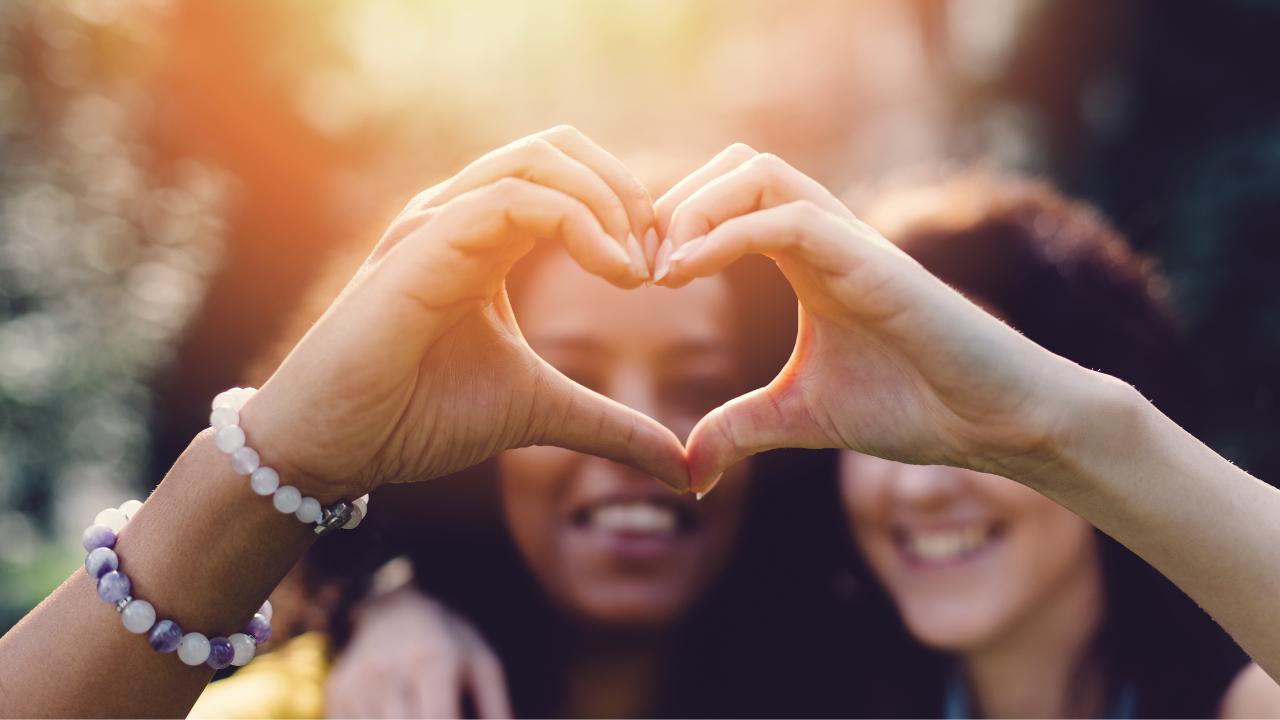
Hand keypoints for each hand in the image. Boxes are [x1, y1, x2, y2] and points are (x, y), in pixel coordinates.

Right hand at [243, 127, 688, 498]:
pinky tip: (612, 272)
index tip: (664, 273)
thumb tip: (682, 468)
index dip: (628, 211)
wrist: (335, 447)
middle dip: (626, 191)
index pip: (568, 178)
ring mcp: (438, 222)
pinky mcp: (424, 244)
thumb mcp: (541, 413)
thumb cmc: (418, 418)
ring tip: (637, 268)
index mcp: (487, 240)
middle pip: (559, 147)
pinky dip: (577, 222)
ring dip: (607, 201)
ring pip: (540, 158)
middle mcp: (462, 216)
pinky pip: (513, 198)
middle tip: (661, 256)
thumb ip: (610, 426)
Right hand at [326, 586, 510, 718]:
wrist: (395, 609)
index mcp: (431, 661)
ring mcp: (356, 684)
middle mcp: (387, 671)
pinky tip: (398, 714)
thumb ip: (496, 709)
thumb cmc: (449, 642)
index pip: (437, 719)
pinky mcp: (336, 693)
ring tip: (420, 715)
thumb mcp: (483, 664)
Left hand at [654, 145, 1108, 492]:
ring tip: (662, 268)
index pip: (727, 200)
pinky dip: (728, 233)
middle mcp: (825, 236)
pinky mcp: (873, 261)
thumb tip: (688, 472)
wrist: (994, 421)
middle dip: (674, 203)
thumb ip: (740, 428)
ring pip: (759, 171)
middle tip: (641, 268)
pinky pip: (790, 218)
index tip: (636, 279)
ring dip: (695, 207)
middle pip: (735, 165)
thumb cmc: (913, 406)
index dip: (671, 225)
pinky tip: (687, 272)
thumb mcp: (800, 416)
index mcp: (807, 259)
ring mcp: (850, 241)